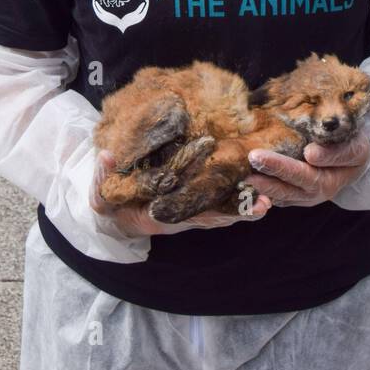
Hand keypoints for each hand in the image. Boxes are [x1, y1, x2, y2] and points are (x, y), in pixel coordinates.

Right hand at [90, 150, 271, 235]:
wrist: (112, 212)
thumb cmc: (108, 202)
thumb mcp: (100, 193)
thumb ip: (102, 176)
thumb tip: (106, 154)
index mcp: (161, 214)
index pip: (190, 214)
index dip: (211, 213)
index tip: (232, 212)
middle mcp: (180, 214)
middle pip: (215, 215)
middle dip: (239, 212)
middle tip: (265, 205)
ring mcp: (189, 208)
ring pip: (221, 208)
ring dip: (243, 205)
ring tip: (269, 199)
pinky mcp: (191, 198)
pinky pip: (217, 199)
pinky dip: (235, 196)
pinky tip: (254, 185)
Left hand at [243, 132, 369, 207]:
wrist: (356, 155)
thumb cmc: (356, 147)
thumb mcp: (356, 148)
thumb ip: (336, 153)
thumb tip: (310, 154)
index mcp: (326, 183)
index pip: (299, 175)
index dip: (277, 166)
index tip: (257, 156)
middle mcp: (310, 194)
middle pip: (282, 189)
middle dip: (259, 178)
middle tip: (237, 166)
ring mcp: (299, 197)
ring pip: (274, 195)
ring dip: (255, 187)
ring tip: (235, 175)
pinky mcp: (291, 194)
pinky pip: (272, 195)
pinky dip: (257, 190)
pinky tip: (241, 178)